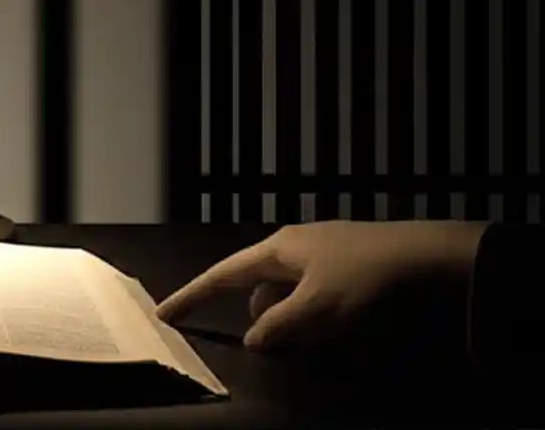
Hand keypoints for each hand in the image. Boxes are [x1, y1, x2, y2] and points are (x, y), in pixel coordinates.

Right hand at [155, 220, 486, 352]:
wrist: (427, 255)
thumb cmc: (364, 278)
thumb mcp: (316, 309)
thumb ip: (278, 326)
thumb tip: (253, 340)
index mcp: (278, 249)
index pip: (222, 274)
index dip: (193, 295)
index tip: (166, 312)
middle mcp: (294, 246)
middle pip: (258, 289)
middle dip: (261, 320)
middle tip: (275, 346)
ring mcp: (322, 253)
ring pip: (289, 295)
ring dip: (291, 321)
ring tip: (314, 341)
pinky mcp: (348, 264)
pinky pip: (314, 294)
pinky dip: (315, 315)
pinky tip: (338, 329)